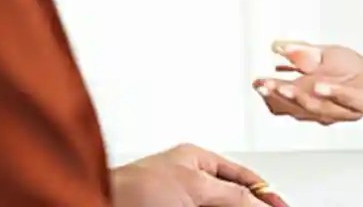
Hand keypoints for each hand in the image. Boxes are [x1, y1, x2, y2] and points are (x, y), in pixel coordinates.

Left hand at [110, 143, 287, 206]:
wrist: (99, 203)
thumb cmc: (133, 187)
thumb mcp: (194, 187)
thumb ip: (232, 195)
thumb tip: (261, 203)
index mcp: (195, 160)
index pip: (241, 177)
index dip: (263, 193)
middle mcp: (188, 182)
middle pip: (231, 198)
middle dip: (250, 206)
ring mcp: (178, 203)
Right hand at [253, 40, 362, 125]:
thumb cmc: (352, 71)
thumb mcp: (323, 55)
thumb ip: (300, 52)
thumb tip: (276, 44)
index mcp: (308, 94)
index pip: (281, 98)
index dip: (268, 92)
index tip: (257, 83)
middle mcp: (319, 105)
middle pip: (294, 104)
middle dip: (278, 95)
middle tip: (264, 85)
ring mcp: (337, 106)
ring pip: (314, 106)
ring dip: (298, 97)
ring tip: (284, 87)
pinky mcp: (358, 101)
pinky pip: (344, 99)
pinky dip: (331, 93)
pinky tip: (320, 85)